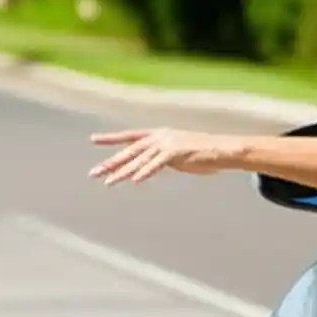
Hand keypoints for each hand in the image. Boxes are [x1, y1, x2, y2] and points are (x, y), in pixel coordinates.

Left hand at [88, 128, 240, 185]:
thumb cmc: (203, 154)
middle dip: (111, 162)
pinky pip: (156, 165)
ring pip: (139, 160)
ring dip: (123, 172)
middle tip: (93, 173)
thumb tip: (151, 167)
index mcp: (159, 134)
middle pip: (129, 151)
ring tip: (108, 182)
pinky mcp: (176, 153)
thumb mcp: (177, 155)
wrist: (223, 149)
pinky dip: (145, 172)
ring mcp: (167, 143)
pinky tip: (135, 180)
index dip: (111, 138)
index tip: (93, 139)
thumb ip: (161, 158)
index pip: (130, 136)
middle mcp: (159, 137)